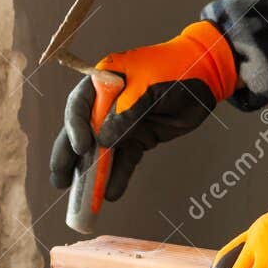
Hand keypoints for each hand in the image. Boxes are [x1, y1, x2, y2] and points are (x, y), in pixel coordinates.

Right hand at [48, 20, 235, 202]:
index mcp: (104, 81)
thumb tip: (101, 142)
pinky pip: (126, 160)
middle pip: (83, 132)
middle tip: (59, 180)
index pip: (80, 105)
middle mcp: (109, 103)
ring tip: (81, 197)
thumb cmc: (177, 71)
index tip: (81, 147)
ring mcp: (125, 123)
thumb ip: (126, 113)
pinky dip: (119, 176)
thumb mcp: (149, 88)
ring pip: (102, 151)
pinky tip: (112, 194)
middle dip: (69, 156)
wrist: (208, 76)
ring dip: (91, 173)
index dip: (75, 127)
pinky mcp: (141, 138)